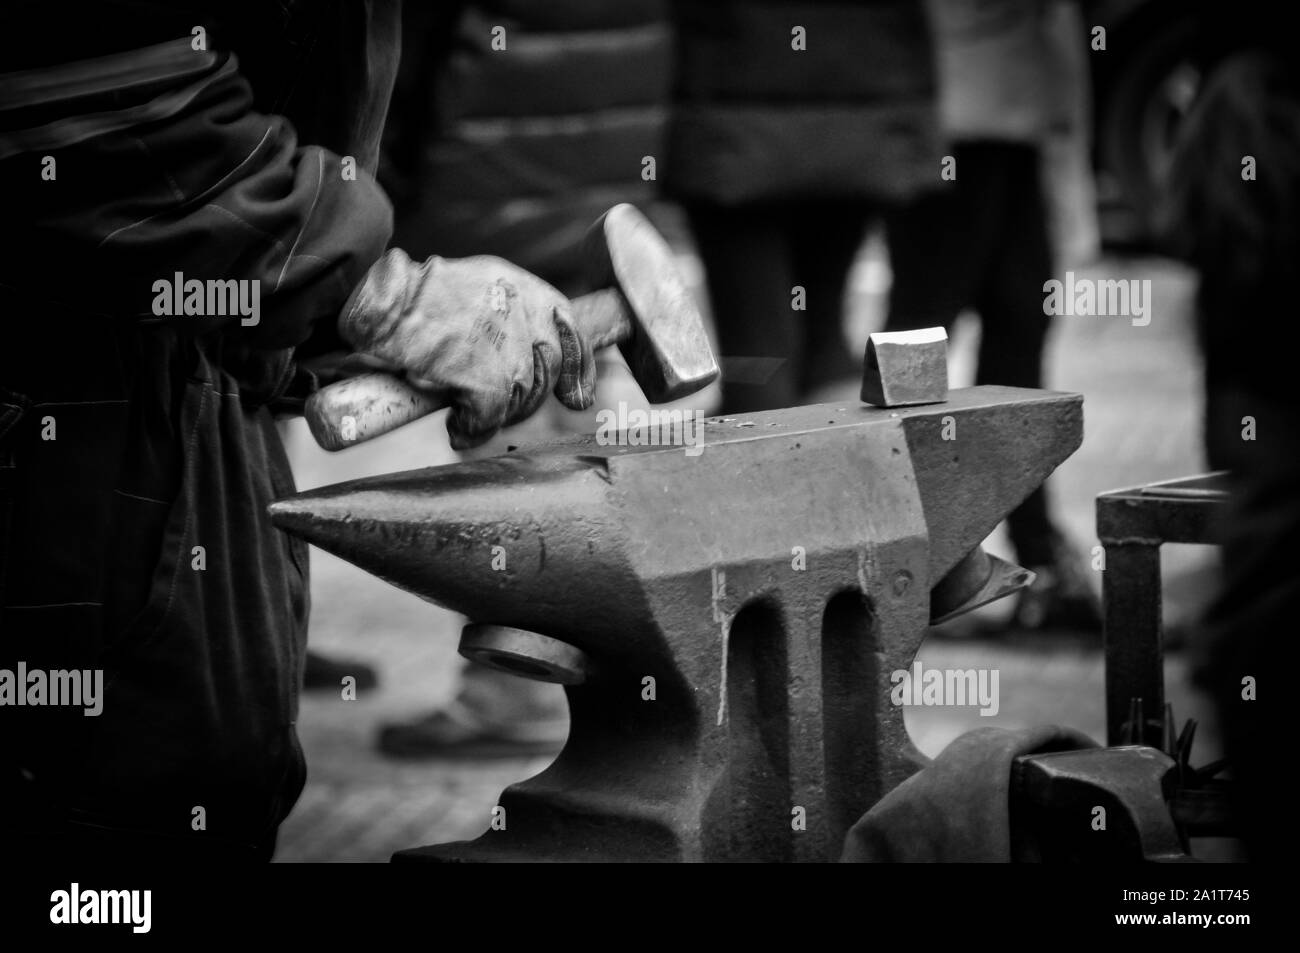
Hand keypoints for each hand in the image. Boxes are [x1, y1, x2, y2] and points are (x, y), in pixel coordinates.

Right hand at [339, 249, 595, 447]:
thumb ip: (506, 314)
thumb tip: (537, 362)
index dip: (575, 368)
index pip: (570, 328)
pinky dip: (472, 429)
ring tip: (471, 415)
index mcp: (522, 287)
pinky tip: (458, 429)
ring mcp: (508, 347)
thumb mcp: (473, 284)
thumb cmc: (413, 294)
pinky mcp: (485, 378)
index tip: (573, 396)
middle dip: (525, 396)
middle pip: (544, 370)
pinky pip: (490, 417)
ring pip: (520, 397)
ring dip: (497, 413)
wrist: (380, 300)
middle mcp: (523, 313)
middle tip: (495, 406)